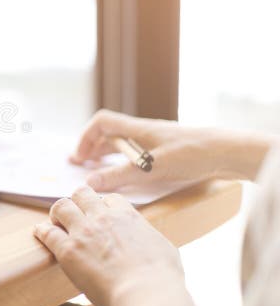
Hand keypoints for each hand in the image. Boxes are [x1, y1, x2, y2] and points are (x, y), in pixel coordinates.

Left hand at [33, 186, 184, 305]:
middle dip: (77, 203)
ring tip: (57, 223)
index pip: (109, 199)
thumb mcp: (164, 249)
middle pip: (82, 194)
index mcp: (127, 216)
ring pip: (61, 206)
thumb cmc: (161, 278)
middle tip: (75, 216)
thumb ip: (148, 239)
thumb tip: (148, 242)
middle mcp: (103, 218)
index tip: (100, 216)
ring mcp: (83, 232)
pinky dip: (42, 231)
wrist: (146, 294)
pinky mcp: (68, 250)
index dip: (103, 207)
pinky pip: (47, 232)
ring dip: (58, 213)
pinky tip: (40, 233)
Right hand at [70, 109, 271, 191]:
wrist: (227, 152)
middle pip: (109, 133)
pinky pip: (136, 151)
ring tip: (96, 169)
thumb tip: (90, 183)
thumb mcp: (150, 169)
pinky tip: (125, 173)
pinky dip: (123, 160)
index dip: (86, 137)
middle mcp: (143, 131)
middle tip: (79, 164)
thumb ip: (119, 176)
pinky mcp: (165, 151)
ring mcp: (155, 140)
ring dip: (106, 154)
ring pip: (122, 142)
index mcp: (137, 128)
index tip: (79, 157)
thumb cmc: (191, 155)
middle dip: (91, 147)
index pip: (101, 122)